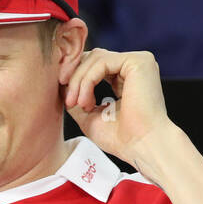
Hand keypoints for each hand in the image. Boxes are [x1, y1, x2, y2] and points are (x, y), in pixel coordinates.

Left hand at [63, 49, 174, 169]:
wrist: (143, 146)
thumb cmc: (121, 138)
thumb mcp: (89, 115)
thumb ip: (76, 96)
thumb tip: (59, 83)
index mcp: (126, 76)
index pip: (93, 65)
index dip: (74, 77)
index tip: (65, 99)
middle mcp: (134, 66)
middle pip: (92, 57)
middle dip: (73, 77)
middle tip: (68, 100)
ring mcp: (139, 61)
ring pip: (95, 58)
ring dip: (79, 81)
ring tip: (77, 104)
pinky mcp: (139, 62)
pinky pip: (102, 62)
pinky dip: (88, 80)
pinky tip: (86, 101)